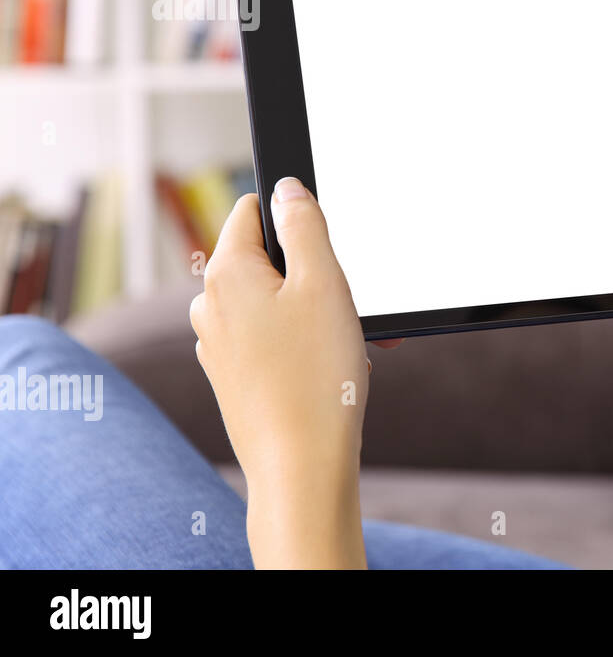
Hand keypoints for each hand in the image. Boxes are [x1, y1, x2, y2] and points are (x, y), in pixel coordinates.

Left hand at [190, 177, 367, 567]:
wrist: (302, 468)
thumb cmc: (315, 377)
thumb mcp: (323, 282)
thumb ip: (304, 225)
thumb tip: (287, 188)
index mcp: (226, 273)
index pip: (254, 210)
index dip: (298, 218)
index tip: (330, 245)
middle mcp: (211, 306)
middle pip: (270, 260)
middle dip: (319, 273)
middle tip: (357, 303)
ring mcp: (220, 346)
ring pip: (278, 304)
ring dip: (321, 312)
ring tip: (356, 342)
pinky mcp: (236, 379)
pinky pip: (276, 342)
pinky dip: (309, 345)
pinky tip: (340, 369)